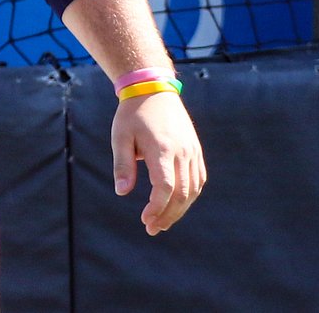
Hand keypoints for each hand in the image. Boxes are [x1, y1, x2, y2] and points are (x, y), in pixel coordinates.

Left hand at [111, 90, 206, 235]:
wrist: (154, 89)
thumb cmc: (133, 114)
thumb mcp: (120, 137)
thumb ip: (123, 165)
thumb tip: (122, 192)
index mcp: (163, 149)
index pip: (165, 187)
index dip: (157, 208)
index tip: (144, 220)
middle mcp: (182, 151)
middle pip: (182, 193)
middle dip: (168, 215)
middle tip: (152, 228)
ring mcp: (192, 150)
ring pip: (193, 189)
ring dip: (180, 210)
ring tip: (163, 222)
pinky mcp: (195, 149)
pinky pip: (198, 178)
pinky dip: (190, 195)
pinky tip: (177, 205)